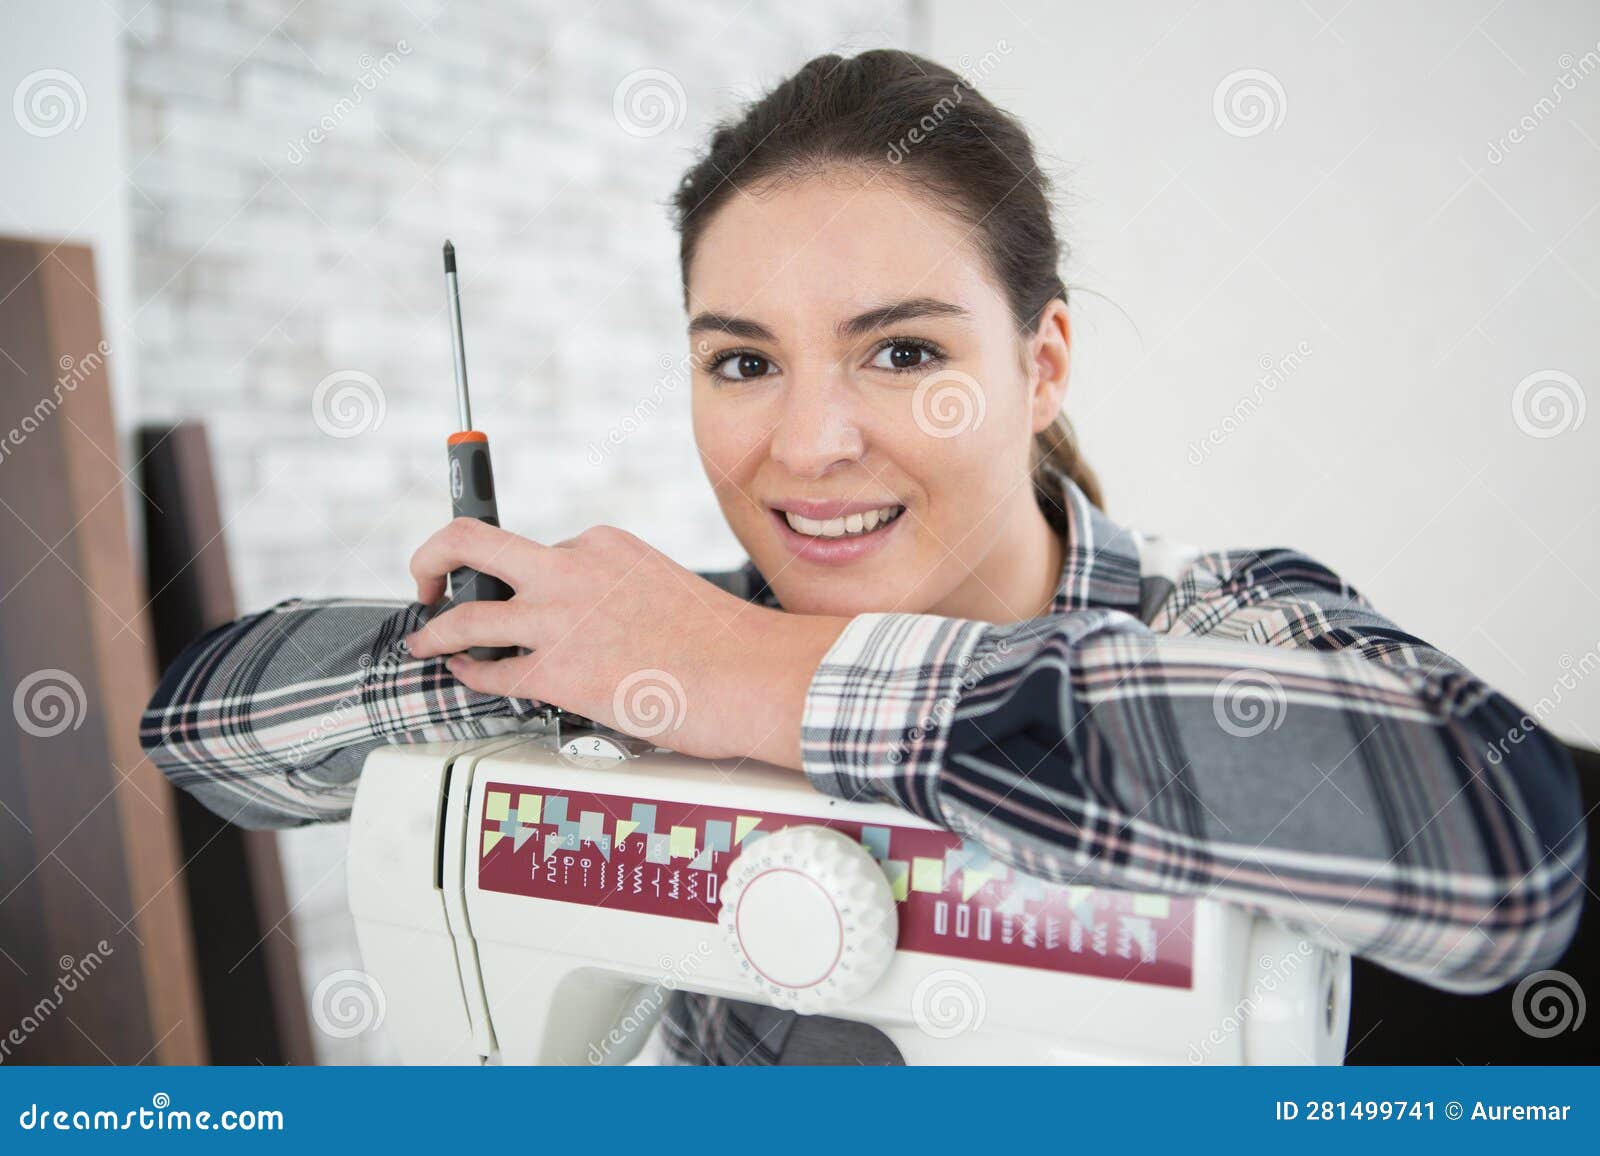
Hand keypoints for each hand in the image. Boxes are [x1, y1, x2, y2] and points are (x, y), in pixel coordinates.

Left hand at [403, 518, 846, 766]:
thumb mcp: (662, 587)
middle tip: (423, 578)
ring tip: (423, 641)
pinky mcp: (557, 673)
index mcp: (603, 545)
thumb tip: (596, 626)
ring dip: (434, 630)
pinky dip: (468, 676)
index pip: (537, 551)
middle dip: (432, 558)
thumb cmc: (724, 645)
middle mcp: (571, 570)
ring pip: (465, 614)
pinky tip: (463, 676)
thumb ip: (615, 594)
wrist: (752, 675)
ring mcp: (559, 620)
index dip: (518, 578)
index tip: (506, 589)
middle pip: (469, 541)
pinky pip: (489, 672)